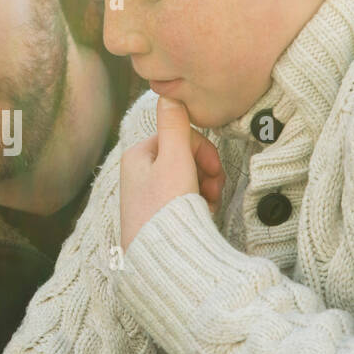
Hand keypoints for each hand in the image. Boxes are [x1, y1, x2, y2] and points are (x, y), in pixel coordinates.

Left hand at [120, 96, 224, 249]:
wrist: (161, 258)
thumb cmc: (166, 208)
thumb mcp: (174, 159)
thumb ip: (174, 125)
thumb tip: (168, 94)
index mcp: (137, 155)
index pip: (178, 136)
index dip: (203, 150)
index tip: (216, 169)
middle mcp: (137, 174)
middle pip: (183, 157)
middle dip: (205, 171)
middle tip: (215, 189)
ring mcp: (145, 197)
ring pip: (186, 179)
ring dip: (204, 188)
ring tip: (208, 205)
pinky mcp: (154, 217)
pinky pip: (182, 200)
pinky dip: (198, 205)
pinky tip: (202, 216)